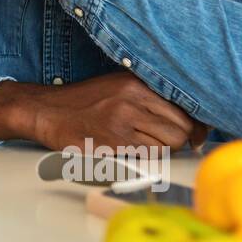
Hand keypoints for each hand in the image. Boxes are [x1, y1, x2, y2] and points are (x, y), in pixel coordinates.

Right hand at [0, 74, 206, 151]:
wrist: (45, 111)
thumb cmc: (82, 103)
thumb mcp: (118, 86)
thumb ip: (150, 97)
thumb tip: (188, 120)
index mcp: (138, 81)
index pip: (186, 104)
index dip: (196, 124)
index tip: (197, 134)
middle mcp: (134, 97)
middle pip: (182, 127)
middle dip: (179, 141)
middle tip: (168, 145)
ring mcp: (123, 120)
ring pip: (169, 144)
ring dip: (163, 151)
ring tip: (143, 147)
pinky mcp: (113, 142)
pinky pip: (148, 156)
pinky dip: (145, 159)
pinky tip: (129, 152)